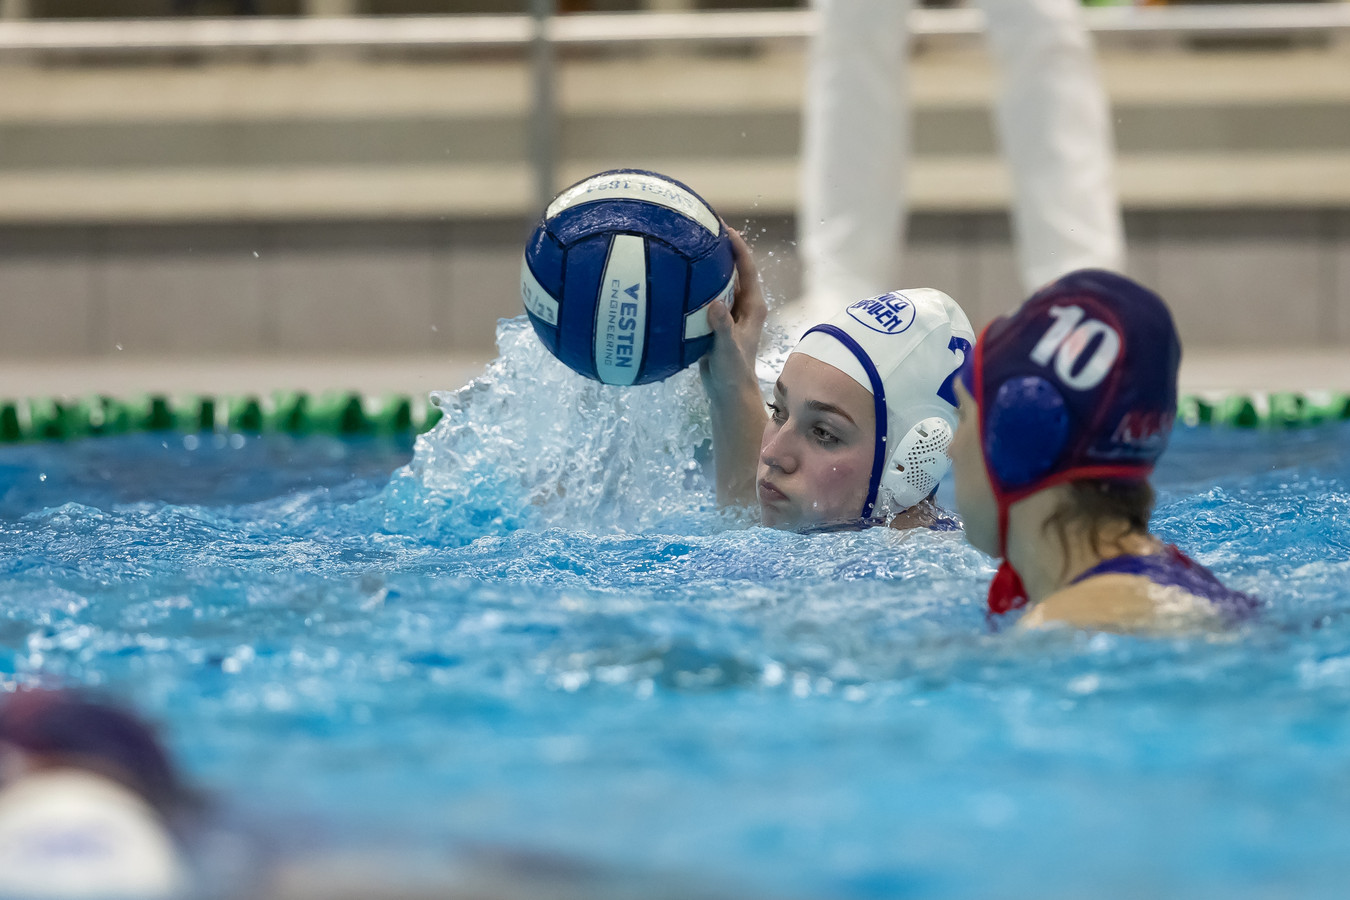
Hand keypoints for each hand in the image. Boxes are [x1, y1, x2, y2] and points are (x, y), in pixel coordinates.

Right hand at [700, 226, 766, 401]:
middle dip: (720, 248)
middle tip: (701, 229)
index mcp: (753, 306)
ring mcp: (730, 311)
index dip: (737, 246)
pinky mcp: (716, 320)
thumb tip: (714, 304)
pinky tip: (677, 278)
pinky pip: (706, 295)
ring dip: (706, 266)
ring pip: (719, 281)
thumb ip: (722, 326)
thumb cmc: (733, 371)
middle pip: (733, 268)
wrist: (727, 391)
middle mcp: (744, 304)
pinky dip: (695, 285)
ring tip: (688, 247)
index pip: (748, 267)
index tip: (724, 227)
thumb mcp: (727, 348)